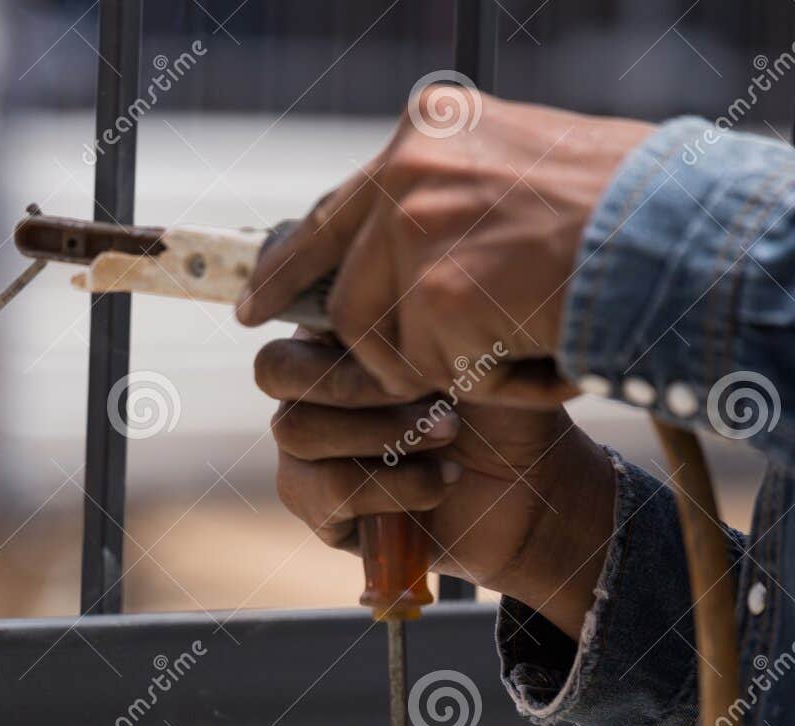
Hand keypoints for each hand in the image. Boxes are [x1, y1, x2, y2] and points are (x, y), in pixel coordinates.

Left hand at [239, 92, 651, 406]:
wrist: (682, 238)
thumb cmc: (625, 215)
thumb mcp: (521, 173)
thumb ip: (448, 201)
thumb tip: (383, 246)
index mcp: (427, 133)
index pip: (328, 214)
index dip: (290, 270)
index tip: (254, 306)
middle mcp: (406, 173)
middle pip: (344, 293)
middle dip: (372, 342)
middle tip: (413, 369)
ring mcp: (414, 233)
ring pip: (380, 344)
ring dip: (442, 365)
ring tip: (518, 336)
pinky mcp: (433, 297)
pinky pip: (424, 375)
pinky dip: (480, 383)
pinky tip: (533, 350)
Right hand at [257, 335, 615, 637]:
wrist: (530, 484)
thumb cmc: (498, 401)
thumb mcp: (462, 341)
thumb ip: (409, 310)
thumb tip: (372, 293)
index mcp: (328, 336)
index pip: (283, 307)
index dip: (323, 317)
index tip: (385, 329)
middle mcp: (305, 390)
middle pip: (275, 369)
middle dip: (352, 380)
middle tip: (426, 390)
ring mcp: (303, 451)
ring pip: (298, 430)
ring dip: (382, 433)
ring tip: (448, 436)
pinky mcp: (318, 507)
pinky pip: (330, 489)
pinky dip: (395, 485)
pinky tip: (444, 479)